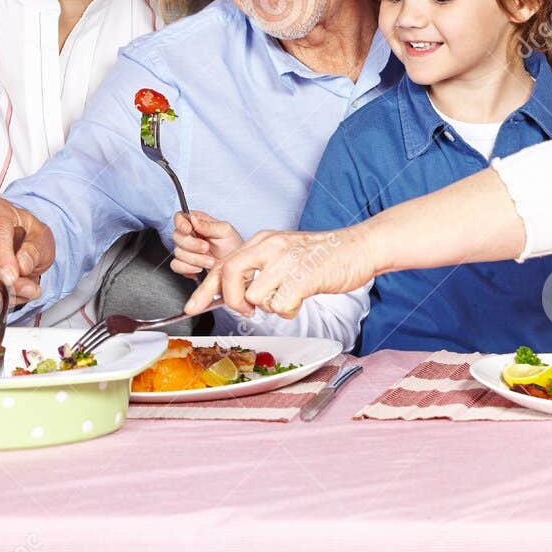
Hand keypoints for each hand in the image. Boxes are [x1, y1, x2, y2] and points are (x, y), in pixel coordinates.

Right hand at [0, 198, 53, 301]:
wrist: (22, 241)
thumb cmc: (30, 235)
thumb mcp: (42, 240)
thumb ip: (34, 253)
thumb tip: (22, 267)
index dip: (3, 259)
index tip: (12, 277)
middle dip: (4, 281)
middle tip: (29, 288)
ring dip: (2, 292)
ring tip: (24, 287)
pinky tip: (10, 291)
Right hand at [171, 211, 242, 276]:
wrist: (235, 268)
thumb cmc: (233, 247)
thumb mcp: (225, 231)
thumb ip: (208, 225)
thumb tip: (193, 219)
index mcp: (198, 223)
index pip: (180, 217)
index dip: (180, 223)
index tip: (188, 229)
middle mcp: (190, 235)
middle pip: (176, 236)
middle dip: (192, 244)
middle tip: (206, 247)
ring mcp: (186, 251)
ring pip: (177, 252)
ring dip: (195, 259)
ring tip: (210, 261)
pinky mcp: (185, 265)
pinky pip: (176, 265)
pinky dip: (188, 268)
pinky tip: (200, 268)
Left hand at [185, 226, 375, 317]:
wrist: (359, 248)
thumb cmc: (323, 256)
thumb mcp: (284, 254)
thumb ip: (260, 269)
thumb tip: (237, 294)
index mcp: (263, 240)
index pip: (224, 264)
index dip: (206, 288)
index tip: (192, 307)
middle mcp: (270, 246)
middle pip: (230, 274)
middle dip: (233, 300)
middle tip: (248, 311)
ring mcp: (286, 260)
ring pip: (256, 297)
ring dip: (271, 305)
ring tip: (290, 295)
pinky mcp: (302, 277)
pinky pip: (280, 306)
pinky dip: (289, 310)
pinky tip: (301, 298)